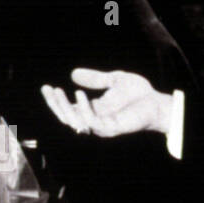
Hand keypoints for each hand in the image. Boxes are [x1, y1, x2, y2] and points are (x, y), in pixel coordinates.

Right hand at [41, 68, 172, 138]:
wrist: (157, 102)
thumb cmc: (138, 94)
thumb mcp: (113, 80)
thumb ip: (95, 78)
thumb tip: (73, 74)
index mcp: (92, 111)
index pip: (67, 110)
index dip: (54, 100)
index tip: (46, 87)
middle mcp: (94, 121)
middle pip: (66, 118)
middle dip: (55, 105)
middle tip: (49, 89)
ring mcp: (101, 126)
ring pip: (75, 122)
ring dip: (64, 108)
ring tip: (59, 92)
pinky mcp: (111, 128)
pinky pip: (91, 122)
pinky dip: (83, 109)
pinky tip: (78, 94)